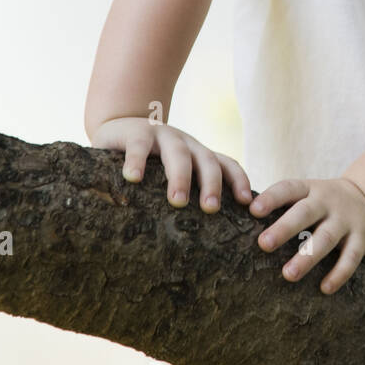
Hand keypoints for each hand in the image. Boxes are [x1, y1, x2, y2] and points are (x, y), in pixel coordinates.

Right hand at [89, 116, 252, 212]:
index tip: (246, 202)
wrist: (119, 126)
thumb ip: (186, 192)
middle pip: (207, 160)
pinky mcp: (136, 132)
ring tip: (178, 200)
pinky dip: (137, 160)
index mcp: (198, 154)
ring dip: (180, 177)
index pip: (226, 164)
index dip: (238, 180)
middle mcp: (186, 143)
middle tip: (211, 209)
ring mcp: (163, 135)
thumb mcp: (172, 171)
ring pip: (178, 153)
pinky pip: (139, 145)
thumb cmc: (150, 160)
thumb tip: (200, 238)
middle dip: (212, 184)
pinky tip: (133, 177)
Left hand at [248, 177, 364, 294]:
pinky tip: (324, 288)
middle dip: (285, 228)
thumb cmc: (324, 203)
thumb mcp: (308, 194)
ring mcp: (346, 219)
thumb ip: (283, 205)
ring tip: (288, 275)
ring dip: (307, 256)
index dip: (271, 198)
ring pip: (326, 237)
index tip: (253, 210)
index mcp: (309, 189)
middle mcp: (327, 201)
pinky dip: (339, 273)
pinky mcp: (362, 238)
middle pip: (305, 213)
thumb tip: (238, 222)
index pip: (288, 189)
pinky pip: (351, 257)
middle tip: (263, 244)